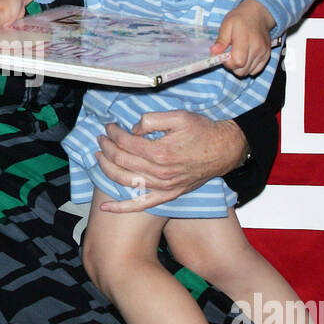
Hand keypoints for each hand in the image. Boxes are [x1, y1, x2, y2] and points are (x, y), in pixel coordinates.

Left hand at [94, 110, 246, 211]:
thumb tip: (133, 129)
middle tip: (101, 138)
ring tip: (99, 157)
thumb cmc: (203, 132)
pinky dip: (121, 207)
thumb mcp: (179, 116)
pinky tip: (105, 207)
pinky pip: (140, 205)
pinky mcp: (167, 195)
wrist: (224, 150)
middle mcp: (160, 172)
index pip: (126, 143)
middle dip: (106, 147)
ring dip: (106, 169)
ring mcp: (163, 187)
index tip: (109, 126)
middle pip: (121, 161)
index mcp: (161, 152)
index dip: (113, 133)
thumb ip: (152, 120)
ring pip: (124, 181)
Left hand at [211, 0, 274, 77]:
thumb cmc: (240, 18)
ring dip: (240, 67)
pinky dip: (248, 67)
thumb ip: (221, 40)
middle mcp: (257, 48)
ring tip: (237, 54)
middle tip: (229, 54)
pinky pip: (255, 70)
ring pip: (248, 72)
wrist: (257, 14)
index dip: (227, 62)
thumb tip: (214, 52)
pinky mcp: (266, 56)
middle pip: (241, 70)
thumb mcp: (226, 25)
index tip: (224, 55)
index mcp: (245, 39)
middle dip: (232, 66)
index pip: (237, 62)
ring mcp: (263, 53)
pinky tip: (245, 57)